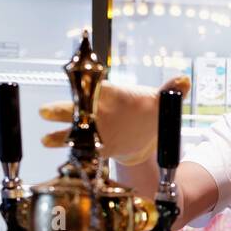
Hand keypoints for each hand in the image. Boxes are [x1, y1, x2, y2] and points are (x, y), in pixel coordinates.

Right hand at [39, 74, 189, 165]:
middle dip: (63, 110)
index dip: (89, 89)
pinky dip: (70, 150)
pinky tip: (52, 148)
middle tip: (47, 111)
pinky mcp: (96, 145)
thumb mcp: (160, 101)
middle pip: (79, 107)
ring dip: (60, 133)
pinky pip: (81, 147)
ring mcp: (95, 128)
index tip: (78, 87)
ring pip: (75, 128)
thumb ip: (171, 91)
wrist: (145, 135)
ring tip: (45, 140)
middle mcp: (100, 110)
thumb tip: (185, 80)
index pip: (99, 88)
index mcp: (114, 95)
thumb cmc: (149, 111)